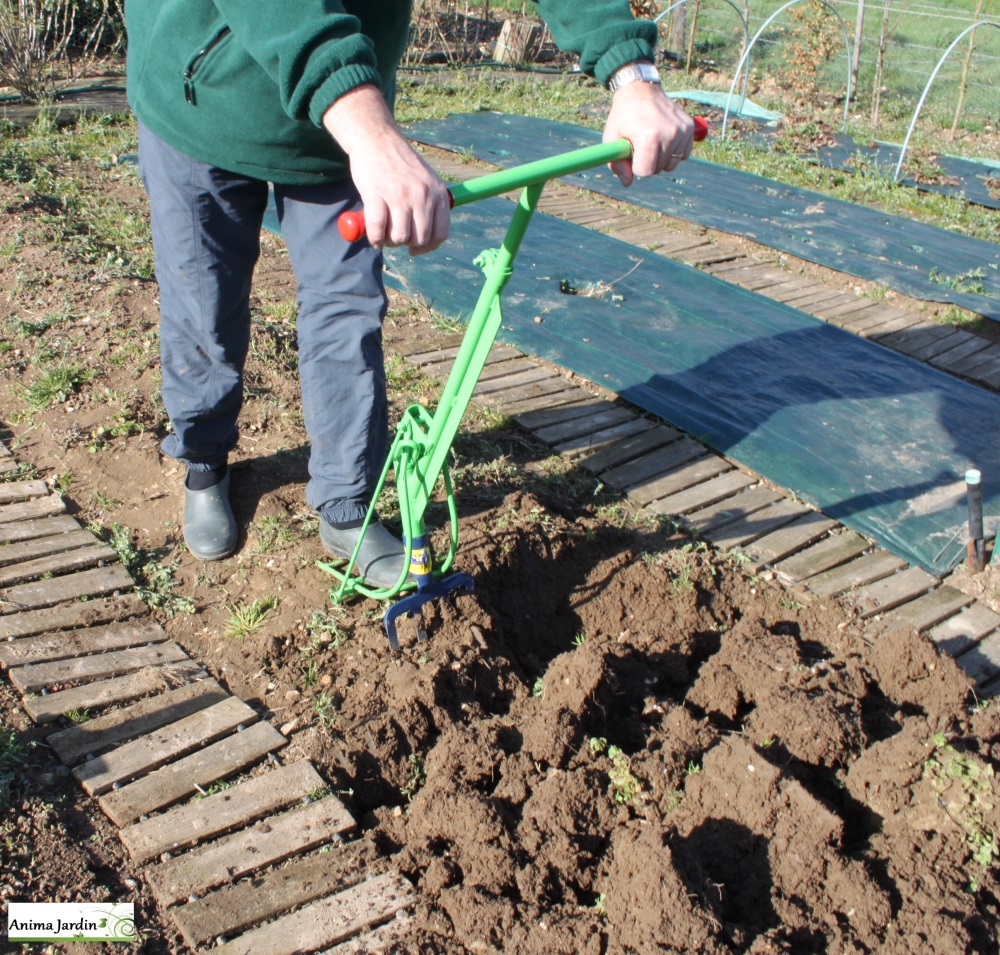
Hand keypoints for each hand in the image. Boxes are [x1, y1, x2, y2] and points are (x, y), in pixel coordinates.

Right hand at [322, 85, 449, 254]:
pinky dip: (374, 238)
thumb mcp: (426, 180)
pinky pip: (377, 229)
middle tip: (395, 237)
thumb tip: (428, 236)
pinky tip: (373, 237)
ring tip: (384, 234)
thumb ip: (430, 204)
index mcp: (438, 193)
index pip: (440, 234)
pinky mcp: (376, 194)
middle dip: (406, 243)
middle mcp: (422, 195)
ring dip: (389, 241)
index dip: (427, 247)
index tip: (415, 249)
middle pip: (419, 239)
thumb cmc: (400, 163)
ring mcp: (400, 195)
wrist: (377, 138)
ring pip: (399, 237)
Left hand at [603, 82, 694, 186]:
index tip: (632, 153)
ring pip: (672, 164)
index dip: (635, 166)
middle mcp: (669, 134)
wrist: (641, 90)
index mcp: (649, 138)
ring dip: (661, 158)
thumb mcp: (612, 138)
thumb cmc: (624, 116)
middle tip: (641, 143)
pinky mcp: (689, 127)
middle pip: (658, 169)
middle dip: (647, 162)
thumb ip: (616, 164)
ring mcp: (682, 130)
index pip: (645, 172)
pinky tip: (664, 138)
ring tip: (652, 140)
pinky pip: (683, 155)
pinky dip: (673, 152)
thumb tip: (627, 183)